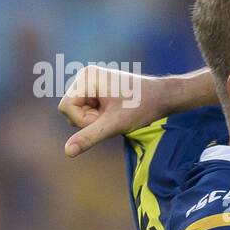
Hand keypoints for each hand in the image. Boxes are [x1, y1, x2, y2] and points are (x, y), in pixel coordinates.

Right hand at [57, 64, 174, 156]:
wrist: (163, 97)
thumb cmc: (141, 107)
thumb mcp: (114, 125)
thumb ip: (89, 137)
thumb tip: (67, 152)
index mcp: (86, 78)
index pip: (66, 107)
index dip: (83, 120)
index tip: (105, 119)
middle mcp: (85, 77)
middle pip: (71, 110)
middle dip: (90, 120)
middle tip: (114, 116)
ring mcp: (91, 83)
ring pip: (79, 113)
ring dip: (96, 120)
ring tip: (116, 114)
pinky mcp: (98, 91)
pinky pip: (88, 111)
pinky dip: (100, 118)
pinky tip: (116, 113)